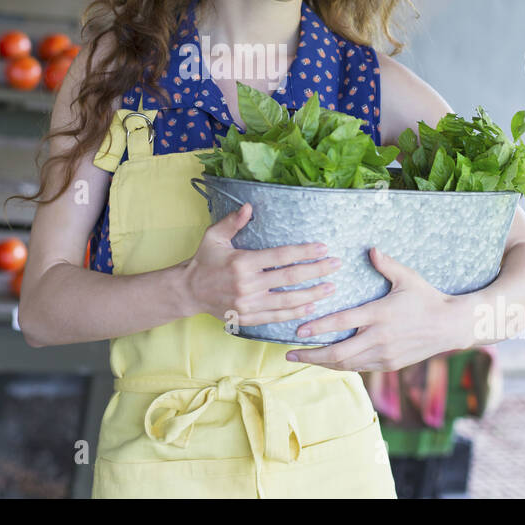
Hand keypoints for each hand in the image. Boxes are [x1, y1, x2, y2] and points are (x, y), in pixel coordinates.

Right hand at [181, 202, 339, 328]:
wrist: (188, 291)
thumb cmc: (204, 260)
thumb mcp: (214, 236)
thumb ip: (233, 221)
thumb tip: (249, 206)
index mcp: (242, 262)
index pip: (281, 256)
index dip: (304, 252)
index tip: (322, 248)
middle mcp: (247, 285)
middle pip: (290, 278)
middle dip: (317, 271)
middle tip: (336, 265)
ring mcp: (249, 304)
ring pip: (288, 301)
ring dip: (312, 294)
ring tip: (330, 288)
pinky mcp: (248, 318)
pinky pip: (276, 316)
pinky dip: (295, 313)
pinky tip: (310, 307)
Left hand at [284, 247, 477, 371]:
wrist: (451, 326)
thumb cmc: (427, 297)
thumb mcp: (408, 277)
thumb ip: (386, 264)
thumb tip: (371, 248)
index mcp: (380, 314)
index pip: (342, 322)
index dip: (318, 327)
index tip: (298, 330)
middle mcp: (380, 337)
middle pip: (339, 352)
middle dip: (312, 355)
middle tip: (290, 353)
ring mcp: (385, 354)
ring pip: (347, 364)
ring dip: (323, 363)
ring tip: (303, 359)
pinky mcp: (390, 364)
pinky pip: (360, 368)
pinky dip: (342, 366)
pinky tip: (328, 363)